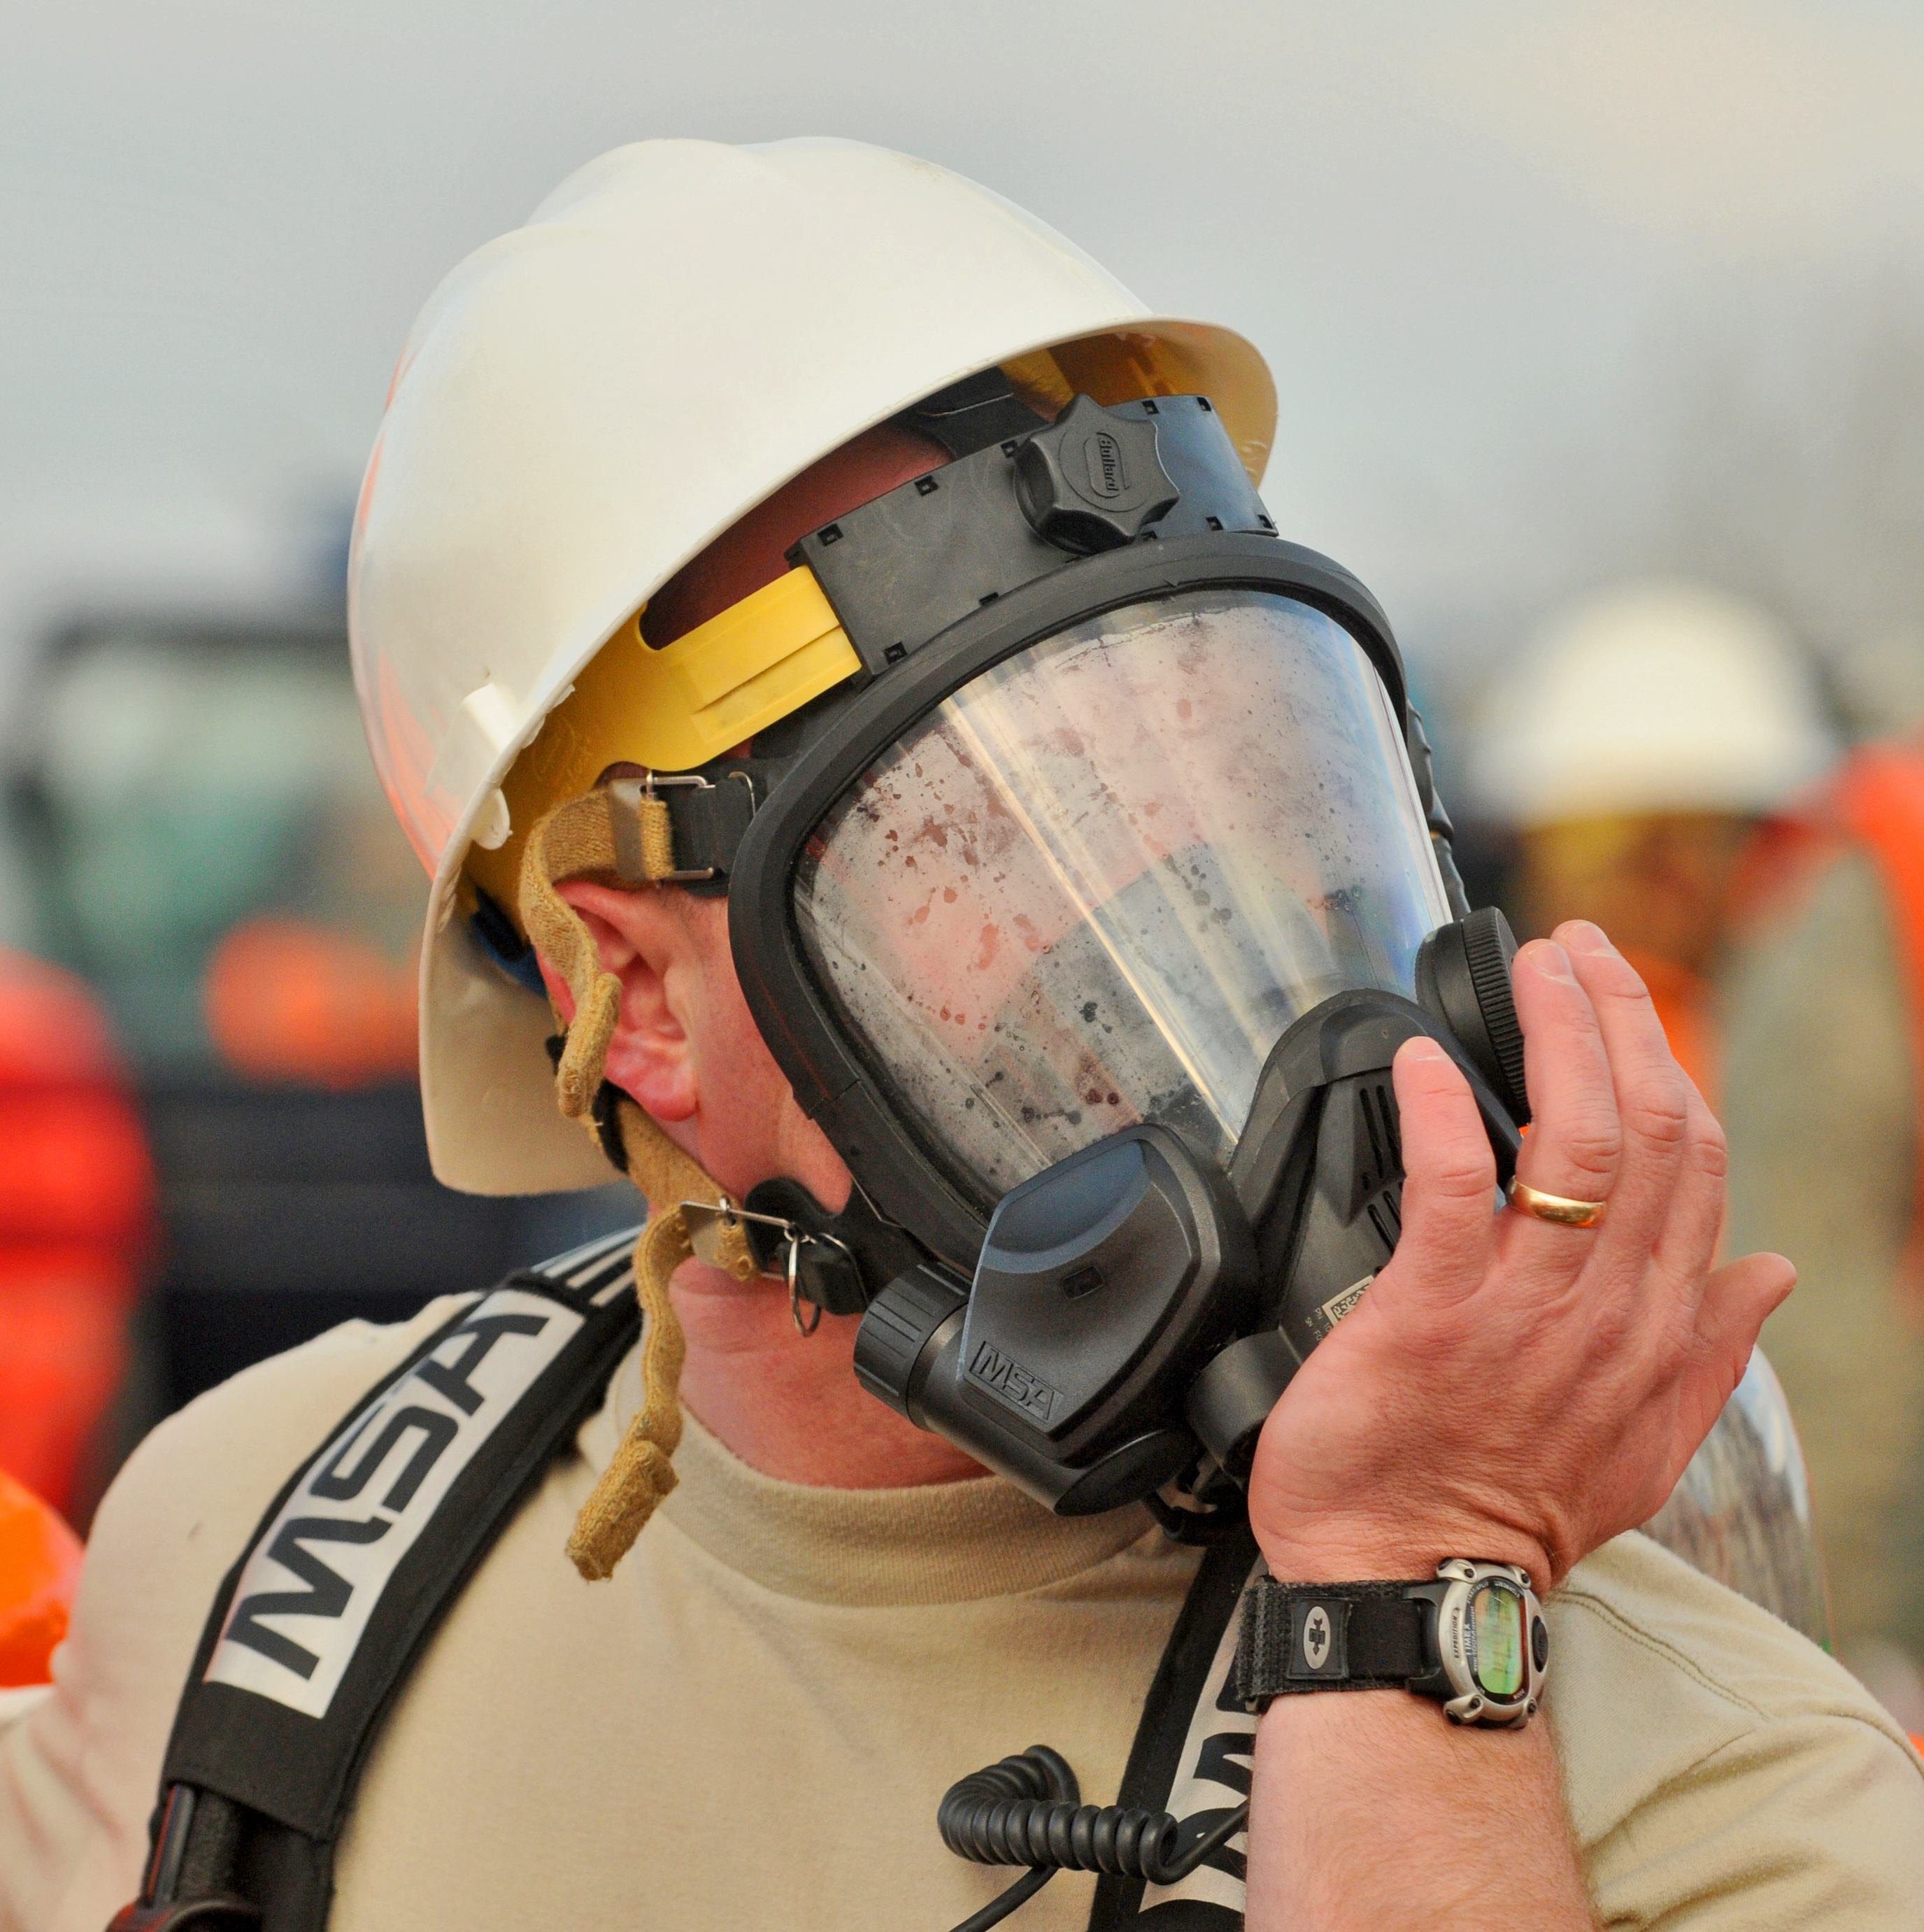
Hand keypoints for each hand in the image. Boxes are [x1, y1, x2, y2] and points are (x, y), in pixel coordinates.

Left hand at [1245, 920, 1793, 1589]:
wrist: (1412, 1590)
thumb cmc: (1510, 1512)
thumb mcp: (1645, 1446)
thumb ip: (1713, 1351)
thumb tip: (1775, 1271)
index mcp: (1655, 1326)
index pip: (1695, 1165)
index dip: (1666, 1061)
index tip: (1625, 995)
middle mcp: (1603, 1310)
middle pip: (1645, 1131)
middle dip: (1617, 1021)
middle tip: (1577, 948)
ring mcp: (1520, 1313)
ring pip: (1573, 1145)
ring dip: (1556, 1041)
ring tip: (1533, 970)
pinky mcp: (1430, 1318)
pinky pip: (1453, 1194)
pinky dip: (1444, 1117)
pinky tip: (1428, 1061)